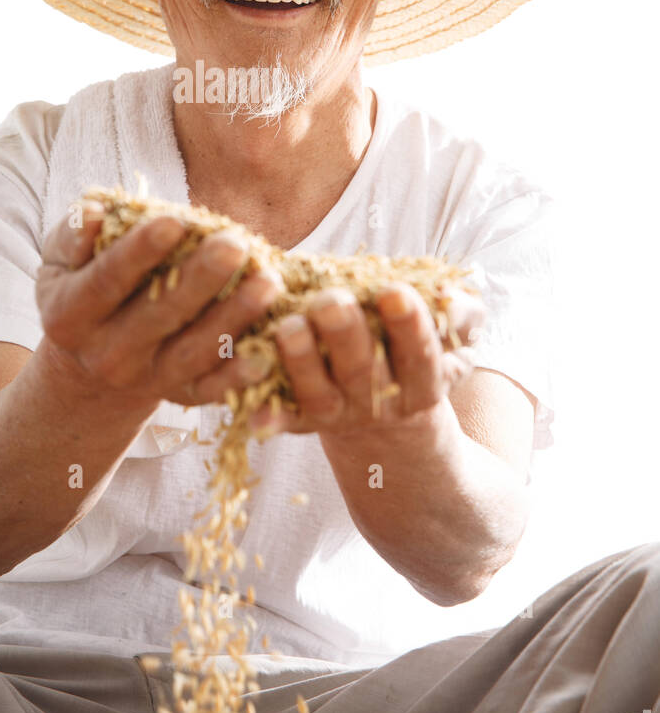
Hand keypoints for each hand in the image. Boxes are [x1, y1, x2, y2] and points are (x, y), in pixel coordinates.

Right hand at [35, 200, 282, 408]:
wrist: (88, 365)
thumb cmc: (81, 286)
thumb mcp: (59, 261)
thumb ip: (73, 234)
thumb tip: (93, 214)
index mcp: (70, 315)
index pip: (108, 280)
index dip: (140, 251)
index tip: (175, 221)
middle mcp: (106, 354)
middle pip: (159, 315)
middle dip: (201, 278)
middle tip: (236, 243)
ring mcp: (145, 379)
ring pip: (193, 351)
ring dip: (234, 317)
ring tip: (268, 281)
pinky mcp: (180, 395)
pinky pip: (213, 388)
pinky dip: (241, 374)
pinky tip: (269, 350)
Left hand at [249, 281, 484, 440]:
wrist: (392, 422)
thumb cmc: (420, 355)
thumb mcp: (453, 339)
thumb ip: (460, 315)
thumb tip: (445, 295)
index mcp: (424, 384)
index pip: (419, 354)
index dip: (409, 325)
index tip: (394, 291)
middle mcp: (380, 403)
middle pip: (363, 372)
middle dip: (346, 334)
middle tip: (330, 299)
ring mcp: (339, 414)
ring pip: (318, 393)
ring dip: (302, 361)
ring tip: (288, 326)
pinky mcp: (304, 420)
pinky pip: (285, 419)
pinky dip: (269, 416)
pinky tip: (253, 409)